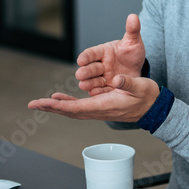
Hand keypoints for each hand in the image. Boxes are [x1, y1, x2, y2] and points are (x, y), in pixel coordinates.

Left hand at [28, 74, 158, 122]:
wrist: (155, 108)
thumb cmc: (148, 97)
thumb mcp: (141, 86)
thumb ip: (129, 83)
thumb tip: (117, 77)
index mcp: (106, 106)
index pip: (77, 108)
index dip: (58, 106)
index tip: (44, 102)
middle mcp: (99, 111)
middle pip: (70, 111)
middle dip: (50, 108)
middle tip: (32, 104)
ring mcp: (99, 110)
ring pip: (73, 111)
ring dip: (55, 107)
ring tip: (40, 103)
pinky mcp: (101, 107)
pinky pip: (79, 108)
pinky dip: (66, 104)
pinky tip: (59, 99)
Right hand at [75, 14, 144, 95]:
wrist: (138, 69)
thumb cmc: (133, 53)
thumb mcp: (134, 42)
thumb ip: (132, 30)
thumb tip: (134, 16)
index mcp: (103, 51)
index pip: (92, 53)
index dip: (86, 56)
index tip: (80, 59)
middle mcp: (100, 64)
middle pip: (90, 68)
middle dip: (85, 71)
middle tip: (80, 74)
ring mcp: (102, 77)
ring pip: (92, 80)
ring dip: (87, 83)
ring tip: (84, 85)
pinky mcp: (106, 87)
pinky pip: (100, 90)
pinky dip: (97, 92)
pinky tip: (95, 94)